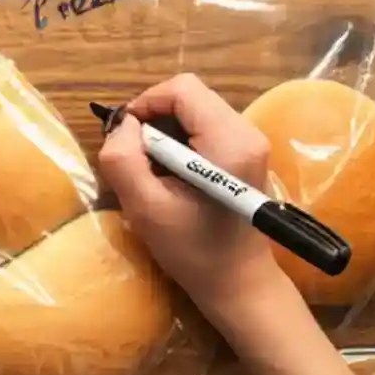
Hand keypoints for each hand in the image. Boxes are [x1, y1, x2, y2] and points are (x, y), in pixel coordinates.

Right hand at [97, 74, 288, 333]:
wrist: (238, 284)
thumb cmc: (193, 252)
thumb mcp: (145, 209)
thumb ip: (124, 160)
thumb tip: (123, 126)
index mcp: (229, 142)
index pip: (182, 90)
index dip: (146, 104)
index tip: (126, 138)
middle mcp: (247, 133)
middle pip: (190, 96)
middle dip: (154, 119)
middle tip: (136, 158)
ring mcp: (250, 142)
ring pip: (195, 110)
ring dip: (165, 132)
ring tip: (153, 170)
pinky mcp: (246, 153)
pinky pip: (205, 127)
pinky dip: (180, 141)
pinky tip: (171, 175)